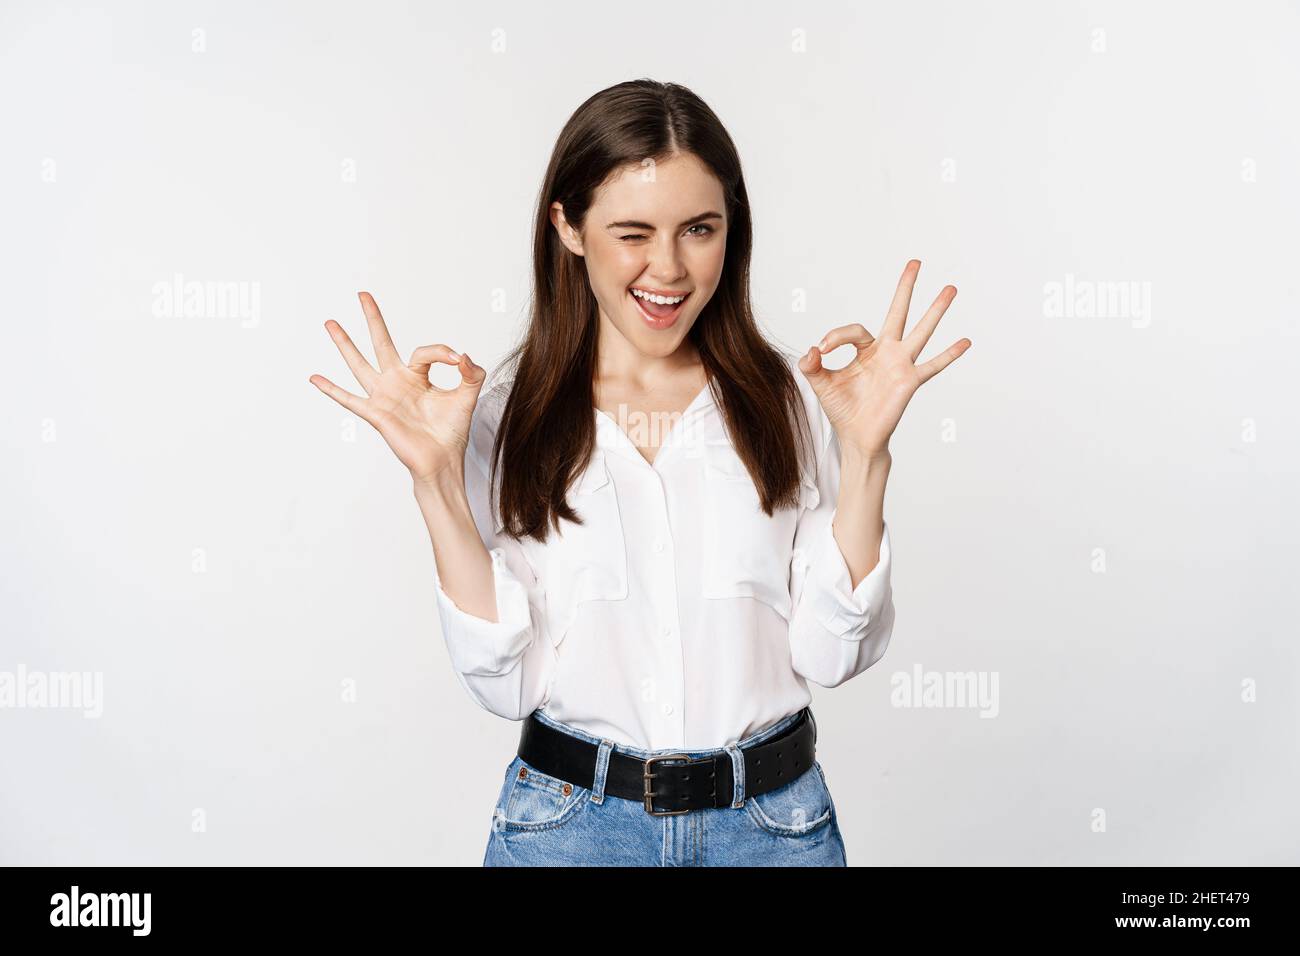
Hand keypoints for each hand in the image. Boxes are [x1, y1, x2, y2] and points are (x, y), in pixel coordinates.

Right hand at [309, 292, 485, 483]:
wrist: (443, 461)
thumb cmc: (451, 432)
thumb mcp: (467, 395)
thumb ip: (472, 373)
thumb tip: (463, 355)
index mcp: (417, 377)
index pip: (424, 351)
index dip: (442, 352)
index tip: (458, 360)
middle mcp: (397, 382)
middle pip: (381, 343)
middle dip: (373, 319)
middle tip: (363, 294)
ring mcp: (383, 397)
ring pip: (360, 364)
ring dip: (345, 344)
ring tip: (330, 323)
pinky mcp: (376, 414)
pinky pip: (349, 400)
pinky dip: (332, 390)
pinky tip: (315, 378)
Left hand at [799, 260, 969, 458]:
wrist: (856, 436)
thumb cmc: (842, 409)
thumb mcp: (821, 384)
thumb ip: (811, 366)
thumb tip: (812, 350)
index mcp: (865, 349)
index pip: (854, 331)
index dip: (836, 337)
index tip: (822, 350)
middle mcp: (886, 351)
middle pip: (898, 312)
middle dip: (906, 288)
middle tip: (915, 262)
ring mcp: (901, 364)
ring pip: (921, 331)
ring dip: (936, 310)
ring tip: (951, 288)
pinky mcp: (909, 381)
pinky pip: (932, 366)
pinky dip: (949, 354)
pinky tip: (965, 341)